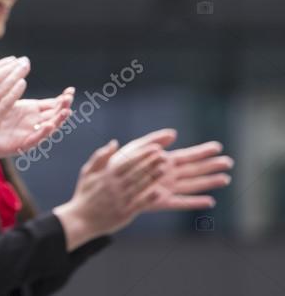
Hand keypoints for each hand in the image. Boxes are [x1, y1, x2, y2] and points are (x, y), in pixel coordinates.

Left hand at [0, 87, 74, 158]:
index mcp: (31, 111)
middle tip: (69, 98)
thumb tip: (21, 69)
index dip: (62, 98)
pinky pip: (34, 140)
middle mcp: (33, 122)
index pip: (52, 104)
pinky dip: (42, 133)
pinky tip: (48, 125)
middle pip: (54, 115)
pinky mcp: (20, 144)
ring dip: (58, 120)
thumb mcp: (5, 98)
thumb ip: (15, 87)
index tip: (71, 90)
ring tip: (65, 111)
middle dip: (63, 107)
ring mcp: (28, 134)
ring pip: (49, 127)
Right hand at [54, 138, 167, 250]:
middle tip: (164, 154)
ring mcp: (120, 199)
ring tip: (165, 169)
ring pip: (139, 186)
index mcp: (106, 175)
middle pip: (135, 171)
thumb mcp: (87, 173)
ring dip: (153, 177)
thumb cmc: (84, 194)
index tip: (155, 147)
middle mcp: (114, 186)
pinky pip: (139, 204)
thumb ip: (100, 157)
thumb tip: (114, 143)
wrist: (81, 220)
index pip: (127, 161)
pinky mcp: (124, 212)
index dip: (142, 154)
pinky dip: (149, 198)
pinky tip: (160, 193)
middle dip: (150, 162)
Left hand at [114, 129, 232, 211]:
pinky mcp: (161, 202)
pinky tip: (209, 202)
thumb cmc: (118, 166)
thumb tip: (173, 133)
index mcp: (163, 161)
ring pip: (192, 185)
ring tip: (226, 179)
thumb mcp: (135, 149)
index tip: (218, 147)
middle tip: (229, 162)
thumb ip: (152, 141)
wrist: (107, 187)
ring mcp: (166, 188)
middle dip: (211, 166)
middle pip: (194, 169)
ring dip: (209, 182)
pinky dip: (194, 202)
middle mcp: (168, 175)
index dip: (202, 151)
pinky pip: (181, 202)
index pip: (187, 155)